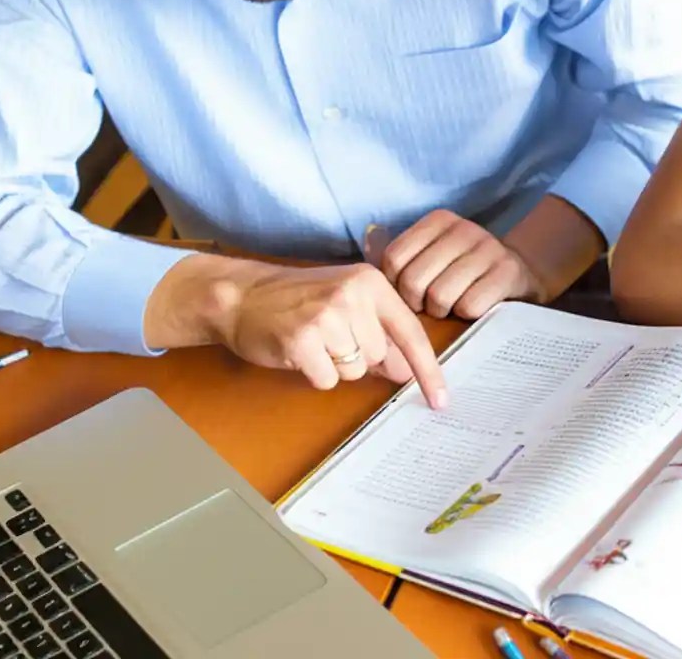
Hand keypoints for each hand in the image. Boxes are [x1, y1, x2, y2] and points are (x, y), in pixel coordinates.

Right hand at [147, 255, 447, 407]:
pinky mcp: (302, 339)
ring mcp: (327, 316)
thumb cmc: (297, 300)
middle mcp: (353, 295)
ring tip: (313, 341)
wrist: (241, 294)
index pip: (411, 332)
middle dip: (358, 358)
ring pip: (355, 371)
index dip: (428, 369)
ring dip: (335, 366)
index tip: (440, 399)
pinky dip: (315, 374)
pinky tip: (299, 351)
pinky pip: (328, 379)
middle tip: (329, 337)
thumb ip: (380, 333)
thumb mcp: (346, 304)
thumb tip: (409, 371)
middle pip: (380, 357)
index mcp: (371, 282)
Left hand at [371, 210, 544, 319]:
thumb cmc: (464, 272)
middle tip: (431, 306)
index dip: (396, 286)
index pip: (394, 259)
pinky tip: (474, 309)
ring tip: (452, 307)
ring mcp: (489, 248)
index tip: (412, 294)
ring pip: (440, 296)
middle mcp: (464, 228)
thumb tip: (369, 235)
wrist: (519, 276)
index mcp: (439, 220)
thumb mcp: (432, 255)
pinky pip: (469, 306)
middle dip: (419, 304)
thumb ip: (401, 253)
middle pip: (414, 281)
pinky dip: (467, 316)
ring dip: (443, 312)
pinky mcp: (508, 272)